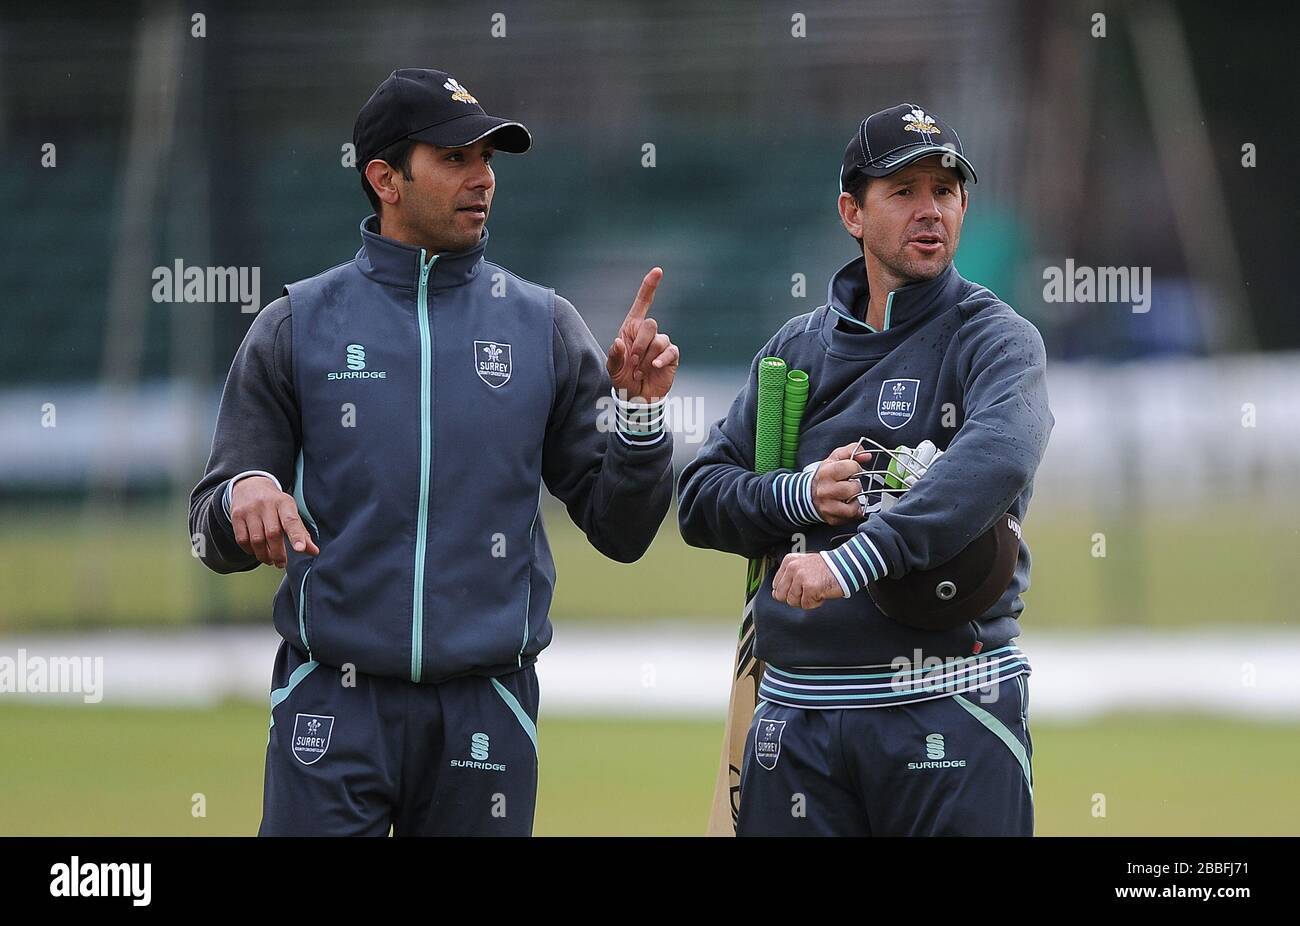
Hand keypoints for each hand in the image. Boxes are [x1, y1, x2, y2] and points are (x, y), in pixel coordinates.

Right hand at [230, 476, 319, 568]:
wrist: (250, 485)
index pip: (291, 521)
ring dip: (264, 555)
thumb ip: (301, 532)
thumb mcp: (290, 511)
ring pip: (256, 540)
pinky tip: (256, 552)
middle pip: (273, 534)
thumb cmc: (276, 504)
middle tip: (281, 564)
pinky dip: (250, 550)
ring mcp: (250, 510)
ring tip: (270, 560)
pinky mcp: (236, 516)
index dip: (297, 536)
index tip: (300, 550)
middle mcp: (266, 504)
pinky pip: (242, 540)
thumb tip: (314, 552)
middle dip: (278, 553)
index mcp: (284, 503)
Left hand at [607, 267, 679, 401]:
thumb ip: (614, 355)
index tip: (658, 271)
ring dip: (647, 355)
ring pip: (659, 339)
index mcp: (632, 329)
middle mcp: (648, 333)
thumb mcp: (613, 368)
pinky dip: (661, 359)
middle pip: (650, 324)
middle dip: (640, 344)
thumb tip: (619, 343)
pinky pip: (670, 351)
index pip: (642, 303)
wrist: (637, 396)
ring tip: (640, 369)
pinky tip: (654, 367)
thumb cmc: (623, 378)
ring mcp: (661, 344)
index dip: (650, 287)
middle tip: (633, 361)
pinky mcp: (671, 355)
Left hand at [772, 552, 844, 609]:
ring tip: (816, 590)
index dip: (788, 591)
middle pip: (781, 595)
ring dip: (806, 600)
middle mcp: (792, 568)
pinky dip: (815, 603)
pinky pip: (806, 605)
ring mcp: (800, 577)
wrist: (845, 566)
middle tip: (807, 591)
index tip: (800, 587)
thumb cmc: (826, 568)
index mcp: (789, 561)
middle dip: (794, 598)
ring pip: (792, 601)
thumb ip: (788, 577)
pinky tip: (822, 592)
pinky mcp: (810, 587)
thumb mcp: (803, 565)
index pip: (776, 585)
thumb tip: (775, 594)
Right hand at [811, 442, 872, 523]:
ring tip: (849, 495)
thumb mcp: (835, 458)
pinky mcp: (831, 518)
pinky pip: (851, 516)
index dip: (856, 468)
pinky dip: (853, 511)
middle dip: (855, 486)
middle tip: (849, 484)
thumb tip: (867, 456)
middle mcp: (825, 490)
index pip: (851, 467)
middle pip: (854, 488)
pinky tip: (848, 505)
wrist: (810, 494)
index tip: (852, 471)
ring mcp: (827, 506)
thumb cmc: (826, 475)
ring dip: (855, 500)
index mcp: (826, 472)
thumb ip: (852, 451)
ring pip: (853, 506)